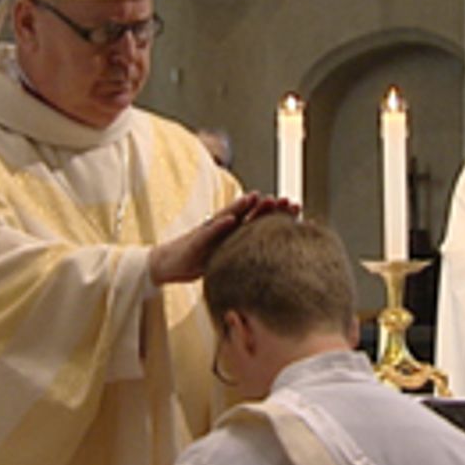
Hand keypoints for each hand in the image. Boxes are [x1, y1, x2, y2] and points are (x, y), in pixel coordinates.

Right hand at [148, 192, 299, 285]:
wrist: (166, 266)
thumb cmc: (198, 262)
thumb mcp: (227, 260)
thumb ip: (245, 255)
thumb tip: (274, 263)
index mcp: (235, 233)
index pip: (260, 220)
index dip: (278, 214)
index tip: (298, 208)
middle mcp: (224, 228)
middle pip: (249, 214)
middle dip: (266, 206)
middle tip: (285, 198)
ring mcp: (210, 231)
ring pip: (229, 216)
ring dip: (243, 206)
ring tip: (257, 197)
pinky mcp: (195, 240)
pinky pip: (208, 231)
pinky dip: (219, 224)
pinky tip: (230, 219)